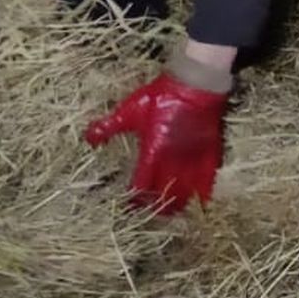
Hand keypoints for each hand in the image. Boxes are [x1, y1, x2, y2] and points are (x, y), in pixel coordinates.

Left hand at [85, 73, 227, 214]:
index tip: (130, 205)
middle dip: (157, 207)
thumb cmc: (162, 96)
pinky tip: (199, 202)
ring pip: (187, 192)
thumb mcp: (131, 109)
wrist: (195, 84)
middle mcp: (174, 160)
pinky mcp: (210, 154)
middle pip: (165, 194)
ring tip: (172, 212)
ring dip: (178, 204)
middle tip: (150, 213)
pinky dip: (203, 194)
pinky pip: (208, 181)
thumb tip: (88, 139)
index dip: (135, 199)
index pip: (142, 184)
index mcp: (153, 151)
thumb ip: (110, 127)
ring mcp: (194, 159)